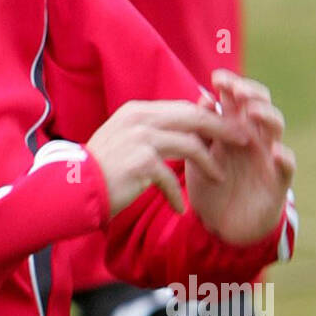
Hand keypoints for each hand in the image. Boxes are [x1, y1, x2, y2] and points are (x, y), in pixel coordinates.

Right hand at [85, 99, 250, 216]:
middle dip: (222, 129)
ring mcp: (140, 139)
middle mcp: (139, 119)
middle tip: (244, 140)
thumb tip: (184, 131)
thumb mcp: (124, 141)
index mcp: (137, 111)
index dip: (209, 117)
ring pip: (190, 145)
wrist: (71, 189)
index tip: (227, 128)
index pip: (183, 107)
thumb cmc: (100, 170)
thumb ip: (151, 132)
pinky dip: (177, 194)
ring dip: (208, 164)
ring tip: (220, 177)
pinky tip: (180, 207)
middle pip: (194, 117)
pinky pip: (171, 178)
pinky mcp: (141, 162)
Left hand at [184, 70, 295, 243]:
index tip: (217, 77)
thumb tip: (203, 97)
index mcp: (234, 129)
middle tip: (236, 90)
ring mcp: (268, 158)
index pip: (238, 99)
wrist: (221, 226)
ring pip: (276, 130)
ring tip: (253, 112)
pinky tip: (275, 152)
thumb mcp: (199, 156)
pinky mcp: (278, 182)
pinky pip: (287, 167)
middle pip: (261, 106)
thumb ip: (200, 130)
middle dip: (251, 94)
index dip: (231, 85)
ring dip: (267, 117)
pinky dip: (284, 158)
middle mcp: (254, 138)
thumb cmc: (211, 185)